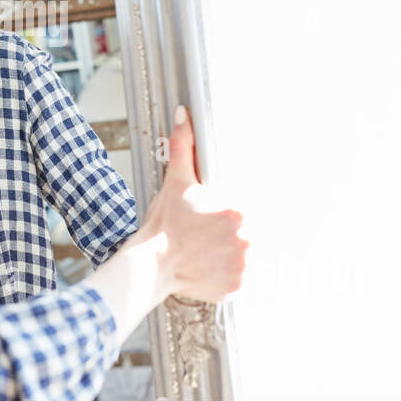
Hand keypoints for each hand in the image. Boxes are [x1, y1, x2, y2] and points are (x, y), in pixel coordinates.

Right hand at [142, 105, 248, 302]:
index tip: (215, 218)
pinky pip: (239, 277)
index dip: (231, 212)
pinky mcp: (236, 285)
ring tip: (206, 250)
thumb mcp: (175, 181)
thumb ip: (183, 146)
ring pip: (246, 254)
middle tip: (205, 235)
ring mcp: (243, 264)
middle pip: (250, 231)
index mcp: (238, 211)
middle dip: (231, 233)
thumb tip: (184, 115)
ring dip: (232, 252)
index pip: (248, 208)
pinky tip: (207, 265)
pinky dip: (227, 273)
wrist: (150, 265)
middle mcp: (247, 238)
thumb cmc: (163, 223)